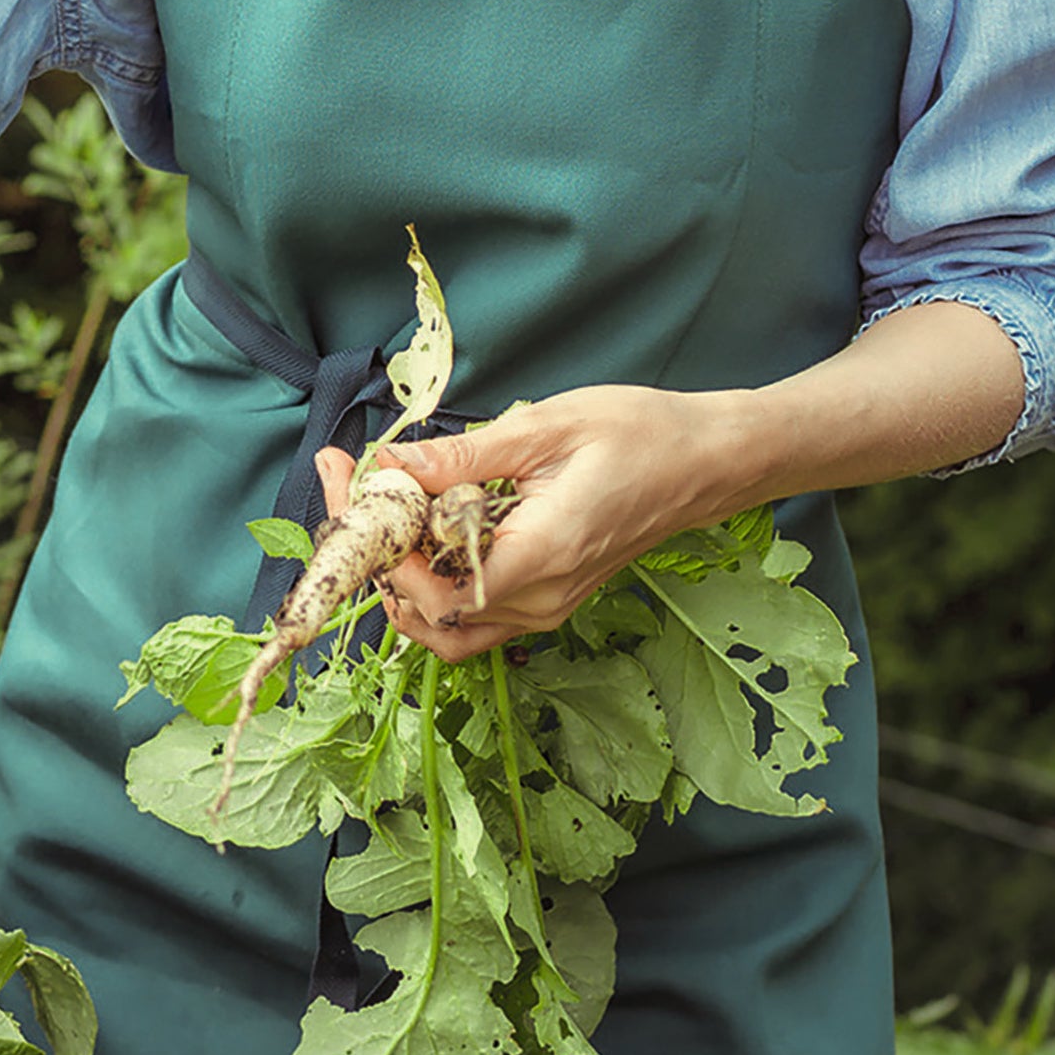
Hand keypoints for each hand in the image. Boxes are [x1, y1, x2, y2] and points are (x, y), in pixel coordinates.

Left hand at [321, 384, 756, 664]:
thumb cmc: (639, 434)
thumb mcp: (546, 427)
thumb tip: (392, 468)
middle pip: (427, 611)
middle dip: (374, 550)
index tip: (351, 480)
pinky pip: (472, 616)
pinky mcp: (546, 600)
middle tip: (349, 480)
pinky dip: (431, 585)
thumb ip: (466, 455)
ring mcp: (545, 608)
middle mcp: (540, 601)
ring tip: (376, 509)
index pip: (432, 588)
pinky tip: (418, 530)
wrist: (705, 463)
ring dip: (398, 576)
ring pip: (445, 627)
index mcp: (541, 558)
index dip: (379, 543)